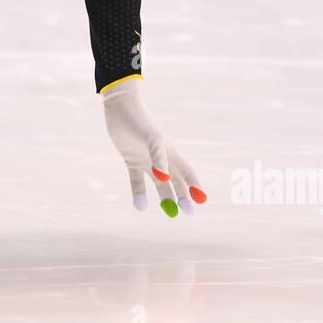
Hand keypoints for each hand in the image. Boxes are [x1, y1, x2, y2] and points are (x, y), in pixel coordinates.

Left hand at [101, 77, 206, 216]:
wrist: (120, 108)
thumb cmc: (139, 121)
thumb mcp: (152, 139)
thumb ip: (159, 158)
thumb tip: (164, 178)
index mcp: (170, 151)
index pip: (187, 171)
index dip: (195, 185)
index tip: (201, 201)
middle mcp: (160, 158)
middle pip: (176, 180)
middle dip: (182, 195)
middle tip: (187, 213)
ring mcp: (146, 159)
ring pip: (160, 182)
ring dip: (165, 197)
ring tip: (170, 213)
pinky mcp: (131, 160)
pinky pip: (137, 180)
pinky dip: (139, 193)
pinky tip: (140, 206)